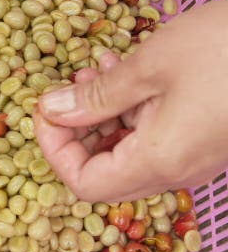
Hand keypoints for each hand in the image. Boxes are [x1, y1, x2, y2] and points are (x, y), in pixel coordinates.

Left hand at [33, 2, 227, 201]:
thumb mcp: (150, 66)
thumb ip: (95, 97)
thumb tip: (51, 111)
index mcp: (159, 162)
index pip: (84, 185)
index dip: (54, 151)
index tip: (43, 111)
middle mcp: (178, 170)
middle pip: (104, 172)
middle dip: (75, 132)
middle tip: (62, 90)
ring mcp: (196, 157)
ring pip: (128, 150)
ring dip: (101, 114)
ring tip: (91, 71)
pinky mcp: (208, 138)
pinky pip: (155, 135)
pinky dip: (130, 108)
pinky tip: (122, 71)